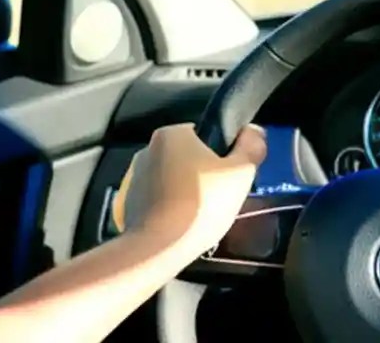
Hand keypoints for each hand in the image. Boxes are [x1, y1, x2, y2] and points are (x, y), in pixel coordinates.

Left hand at [113, 123, 266, 253]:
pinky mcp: (126, 203)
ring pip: (170, 181)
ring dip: (183, 192)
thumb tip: (253, 130)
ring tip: (198, 216)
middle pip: (185, 158)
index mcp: (170, 133)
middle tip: (217, 198)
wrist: (158, 249)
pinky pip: (155, 201)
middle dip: (200, 174)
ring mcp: (131, 178)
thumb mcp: (240, 173)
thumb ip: (251, 147)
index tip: (227, 176)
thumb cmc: (201, 204)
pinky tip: (180, 225)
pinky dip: (167, 209)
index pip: (202, 136)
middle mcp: (146, 149)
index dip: (219, 155)